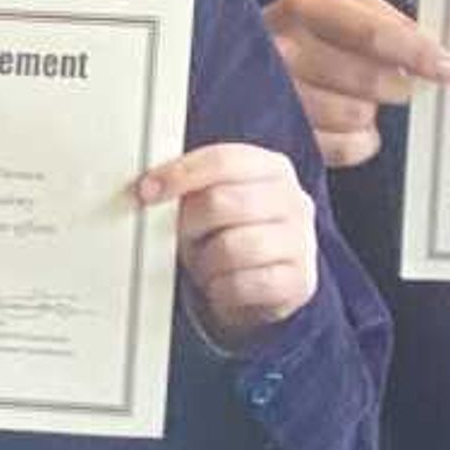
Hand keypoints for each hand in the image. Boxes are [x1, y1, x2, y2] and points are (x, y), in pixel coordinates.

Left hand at [141, 142, 320, 345]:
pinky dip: (222, 289)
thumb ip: (191, 186)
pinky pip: (243, 284)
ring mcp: (302, 241)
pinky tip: (223, 285)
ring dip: (206, 261)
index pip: (222, 160)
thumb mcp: (213, 202)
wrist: (263, 288)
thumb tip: (149, 187)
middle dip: (189, 225)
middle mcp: (293, 200)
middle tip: (185, 239)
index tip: (147, 191)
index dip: (179, 174)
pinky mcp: (300, 282)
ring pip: (232, 247)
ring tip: (208, 264)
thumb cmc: (230, 237)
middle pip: (221, 202)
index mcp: (271, 168)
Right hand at [262, 0, 449, 169]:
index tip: (446, 67)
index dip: (415, 53)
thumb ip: (384, 20)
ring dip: (369, 113)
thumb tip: (430, 46)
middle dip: (395, 87)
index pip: (372, 34)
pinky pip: (342, 148)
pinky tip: (348, 129)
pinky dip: (357, 142)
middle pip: (368, 81)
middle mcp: (283, 48)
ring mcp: (275, 94)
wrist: (241, 66)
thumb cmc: (304, 37)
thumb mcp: (340, 10)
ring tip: (358, 101)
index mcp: (305, 7)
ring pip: (355, 115)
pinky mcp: (278, 134)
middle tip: (399, 86)